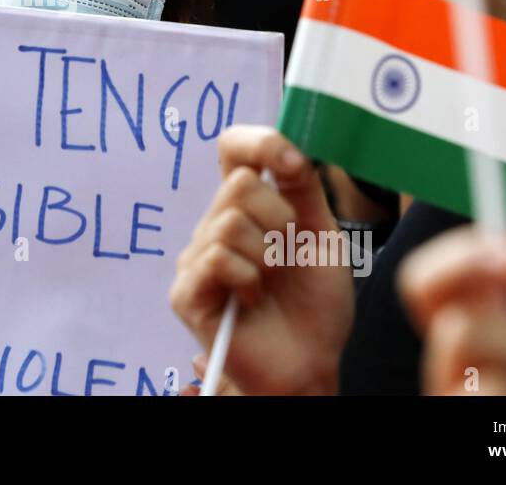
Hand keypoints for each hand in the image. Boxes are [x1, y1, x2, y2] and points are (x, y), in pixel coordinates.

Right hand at [169, 126, 353, 393]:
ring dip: (266, 255)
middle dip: (279, 217)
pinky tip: (251, 299)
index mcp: (245, 206)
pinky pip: (216, 259)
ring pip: (229, 223)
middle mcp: (214, 226)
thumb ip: (303, 190)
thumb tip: (289, 150)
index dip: (259, 143)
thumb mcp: (320, 236)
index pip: (233, 149)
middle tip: (287, 254)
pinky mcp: (185, 292)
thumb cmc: (315, 304)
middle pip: (238, 185)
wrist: (311, 362)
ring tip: (269, 282)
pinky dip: (247, 279)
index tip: (291, 164)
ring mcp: (196, 258)